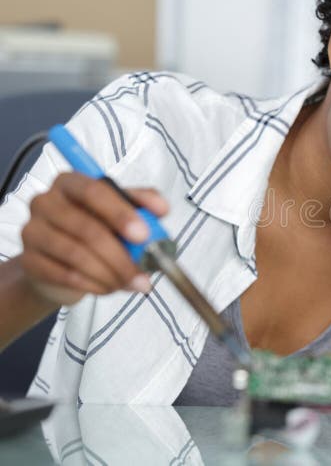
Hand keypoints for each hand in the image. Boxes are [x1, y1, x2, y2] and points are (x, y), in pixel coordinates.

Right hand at [19, 172, 168, 305]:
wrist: (65, 263)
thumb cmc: (97, 229)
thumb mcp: (123, 210)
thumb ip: (143, 204)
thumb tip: (161, 208)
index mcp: (71, 183)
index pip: (94, 191)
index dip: (121, 214)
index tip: (143, 236)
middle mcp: (46, 202)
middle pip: (86, 228)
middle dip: (121, 256)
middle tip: (143, 275)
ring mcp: (33, 231)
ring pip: (76, 254)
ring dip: (110, 274)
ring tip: (129, 283)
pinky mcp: (28, 260)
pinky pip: (64, 275)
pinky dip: (93, 285)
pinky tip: (108, 287)